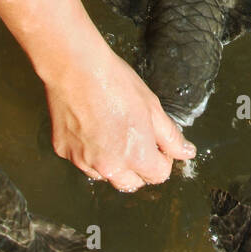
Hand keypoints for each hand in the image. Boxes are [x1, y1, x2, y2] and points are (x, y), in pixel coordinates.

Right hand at [45, 40, 195, 191]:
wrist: (75, 68)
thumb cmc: (115, 83)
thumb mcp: (152, 107)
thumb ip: (171, 136)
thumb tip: (186, 153)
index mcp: (136, 156)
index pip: (158, 176)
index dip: (162, 159)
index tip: (157, 143)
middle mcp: (109, 166)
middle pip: (131, 183)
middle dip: (138, 168)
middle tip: (136, 139)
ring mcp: (83, 161)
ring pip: (105, 174)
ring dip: (112, 162)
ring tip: (111, 129)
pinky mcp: (64, 152)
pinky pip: (82, 161)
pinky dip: (89, 151)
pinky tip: (91, 126)